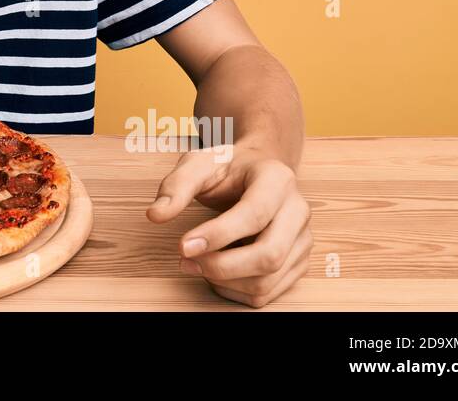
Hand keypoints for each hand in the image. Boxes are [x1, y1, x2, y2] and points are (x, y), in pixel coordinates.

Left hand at [146, 144, 311, 307]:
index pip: (254, 214)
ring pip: (267, 280)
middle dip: (221, 266)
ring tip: (196, 263)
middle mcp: (298, 210)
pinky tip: (215, 271)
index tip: (182, 245)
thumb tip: (156, 214)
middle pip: (269, 255)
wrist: (257, 171)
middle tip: (184, 260)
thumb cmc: (228, 168)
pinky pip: (267, 293)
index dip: (218, 235)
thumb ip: (176, 185)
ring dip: (225, 281)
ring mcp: (302, 239)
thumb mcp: (198, 163)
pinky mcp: (297, 262)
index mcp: (277, 179)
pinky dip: (235, 290)